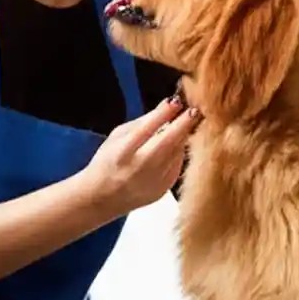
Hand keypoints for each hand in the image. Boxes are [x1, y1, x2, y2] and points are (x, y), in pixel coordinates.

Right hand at [82, 96, 200, 213]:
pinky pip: (176, 166)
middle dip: (184, 124)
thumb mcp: (116, 137)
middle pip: (168, 142)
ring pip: (177, 154)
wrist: (103, 198)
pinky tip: (173, 147)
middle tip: (194, 112)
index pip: (147, 128)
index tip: (177, 101)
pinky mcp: (163, 189)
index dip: (164, 113)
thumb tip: (166, 106)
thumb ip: (141, 122)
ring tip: (185, 126)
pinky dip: (177, 154)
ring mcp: (153, 181)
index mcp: (123, 152)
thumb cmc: (108, 162)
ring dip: (183, 138)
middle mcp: (140, 168)